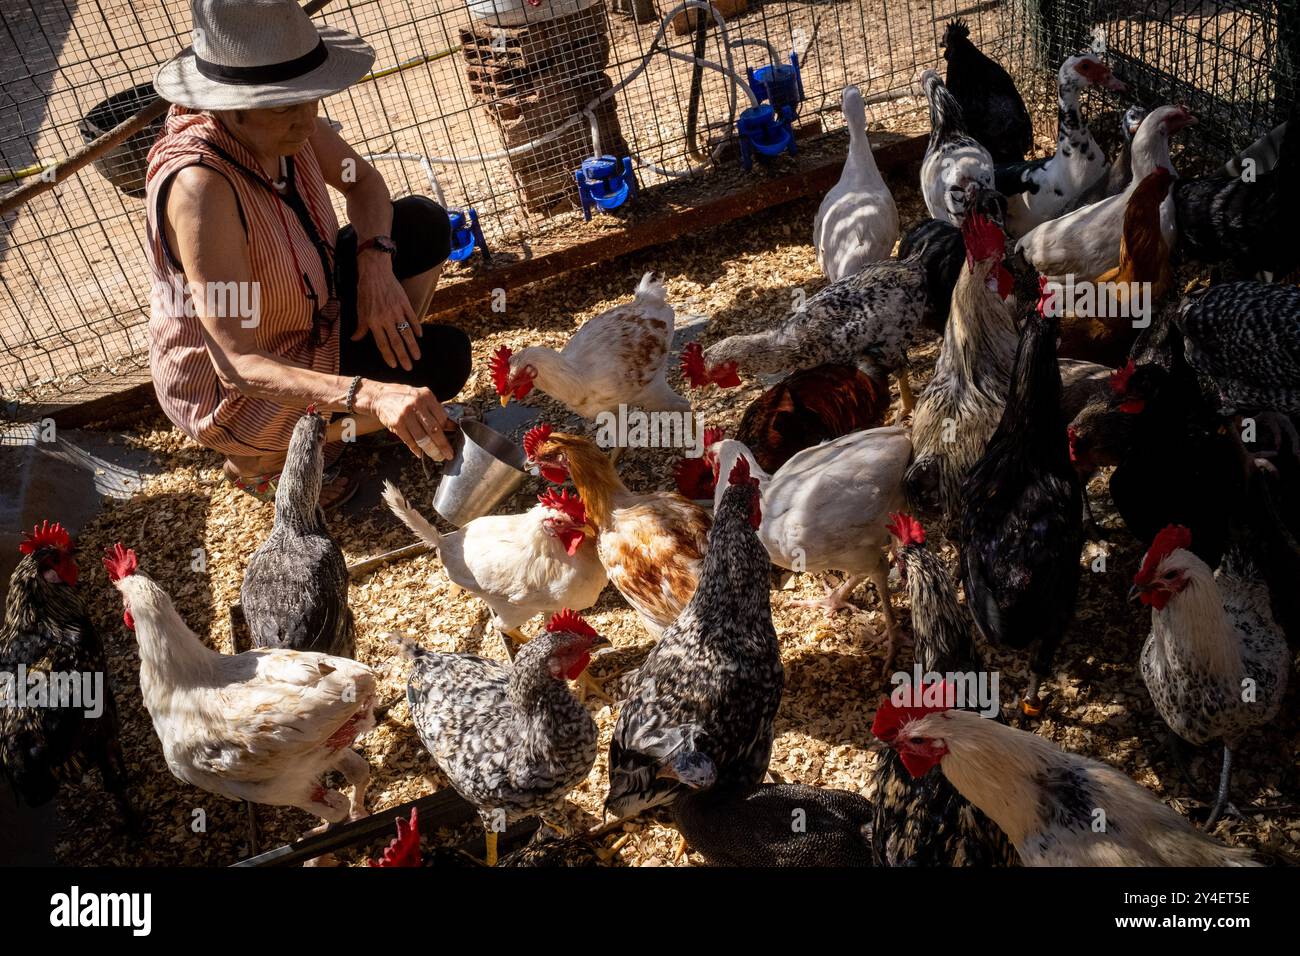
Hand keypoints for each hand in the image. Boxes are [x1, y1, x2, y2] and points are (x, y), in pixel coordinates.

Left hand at [352, 254, 421, 370]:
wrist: (375, 272)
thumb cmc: (365, 291)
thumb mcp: (360, 309)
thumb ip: (361, 326)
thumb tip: (355, 339)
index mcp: (373, 321)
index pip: (382, 343)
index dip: (388, 355)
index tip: (394, 365)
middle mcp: (386, 318)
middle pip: (396, 341)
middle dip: (403, 356)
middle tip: (409, 368)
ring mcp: (397, 311)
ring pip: (406, 332)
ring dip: (412, 346)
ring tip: (417, 357)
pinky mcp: (404, 303)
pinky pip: (412, 318)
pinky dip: (416, 328)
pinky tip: (420, 336)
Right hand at [358, 380, 454, 459]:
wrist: (380, 397)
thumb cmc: (405, 398)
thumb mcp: (421, 398)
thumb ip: (435, 410)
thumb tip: (452, 426)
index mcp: (426, 396)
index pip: (442, 417)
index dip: (447, 430)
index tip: (452, 439)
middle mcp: (416, 404)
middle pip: (434, 430)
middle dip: (443, 445)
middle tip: (449, 454)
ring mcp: (406, 415)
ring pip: (423, 438)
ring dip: (432, 450)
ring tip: (437, 457)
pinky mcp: (396, 424)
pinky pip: (410, 441)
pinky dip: (417, 449)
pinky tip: (421, 454)